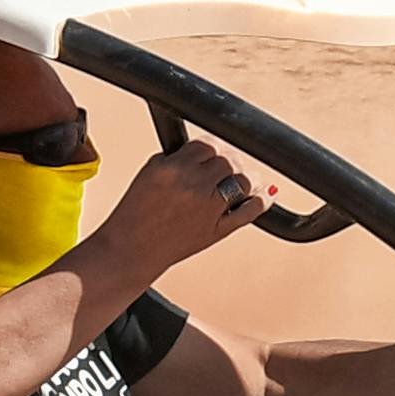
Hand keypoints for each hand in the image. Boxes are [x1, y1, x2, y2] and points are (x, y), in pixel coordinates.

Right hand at [96, 139, 274, 274]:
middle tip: (226, 166)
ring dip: (246, 176)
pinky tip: (263, 195)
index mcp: (172, 168)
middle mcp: (192, 185)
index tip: (211, 152)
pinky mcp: (218, 230)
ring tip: (243, 179)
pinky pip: (250, 210)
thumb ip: (177, 158)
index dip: (211, 148)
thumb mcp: (148, 173)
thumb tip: (206, 151)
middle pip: (227, 160)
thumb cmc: (135, 214)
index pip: (206, 145)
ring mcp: (208, 208)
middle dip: (228, 161)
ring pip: (243, 180)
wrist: (130, 250)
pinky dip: (261, 200)